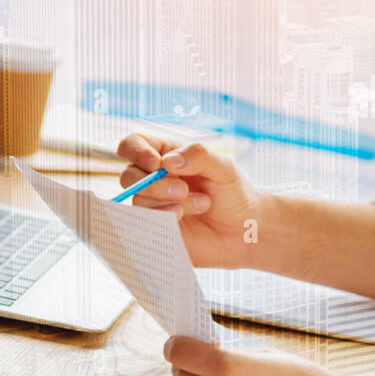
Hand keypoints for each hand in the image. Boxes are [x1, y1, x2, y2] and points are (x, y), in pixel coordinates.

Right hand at [116, 135, 263, 268]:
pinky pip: (145, 223)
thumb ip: (198, 155)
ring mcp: (153, 205)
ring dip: (170, 201)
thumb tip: (166, 162)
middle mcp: (154, 179)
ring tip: (203, 204)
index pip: (133, 145)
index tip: (156, 163)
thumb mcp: (223, 167)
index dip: (136, 151)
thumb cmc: (234, 193)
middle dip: (154, 183)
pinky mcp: (156, 228)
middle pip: (129, 176)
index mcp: (167, 156)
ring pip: (139, 200)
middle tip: (183, 189)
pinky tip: (184, 217)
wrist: (245, 230)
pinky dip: (164, 217)